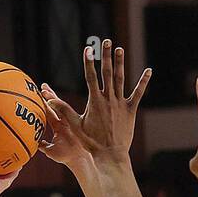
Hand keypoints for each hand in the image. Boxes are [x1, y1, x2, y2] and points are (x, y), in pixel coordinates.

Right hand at [40, 40, 150, 161]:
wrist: (110, 155)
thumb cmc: (91, 143)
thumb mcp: (75, 126)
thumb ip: (63, 110)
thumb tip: (49, 100)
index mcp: (95, 101)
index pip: (91, 77)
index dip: (89, 61)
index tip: (88, 48)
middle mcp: (108, 99)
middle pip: (106, 73)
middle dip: (106, 56)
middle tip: (106, 42)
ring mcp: (120, 104)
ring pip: (120, 79)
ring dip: (120, 63)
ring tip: (119, 49)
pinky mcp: (130, 111)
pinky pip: (138, 93)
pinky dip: (143, 82)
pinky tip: (149, 71)